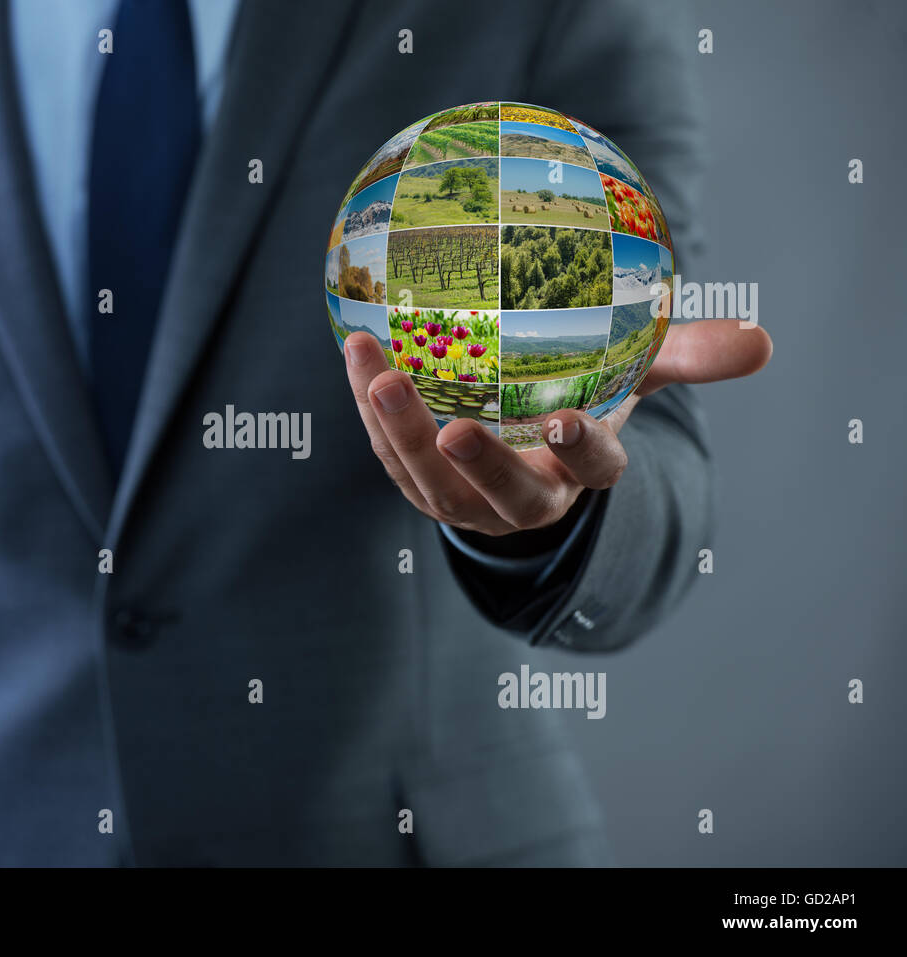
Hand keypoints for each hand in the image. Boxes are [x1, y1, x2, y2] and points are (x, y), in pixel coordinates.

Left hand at [343, 320, 771, 535]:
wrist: (517, 438)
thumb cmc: (583, 397)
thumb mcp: (634, 373)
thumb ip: (689, 357)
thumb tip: (764, 339)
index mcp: (578, 473)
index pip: (591, 473)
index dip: (580, 453)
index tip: (569, 420)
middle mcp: (519, 497)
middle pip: (502, 496)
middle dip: (480, 469)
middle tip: (456, 430)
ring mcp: (460, 495)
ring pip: (428, 477)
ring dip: (401, 429)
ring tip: (378, 373)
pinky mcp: (414, 478)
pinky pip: (387, 448)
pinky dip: (368, 406)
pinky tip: (357, 350)